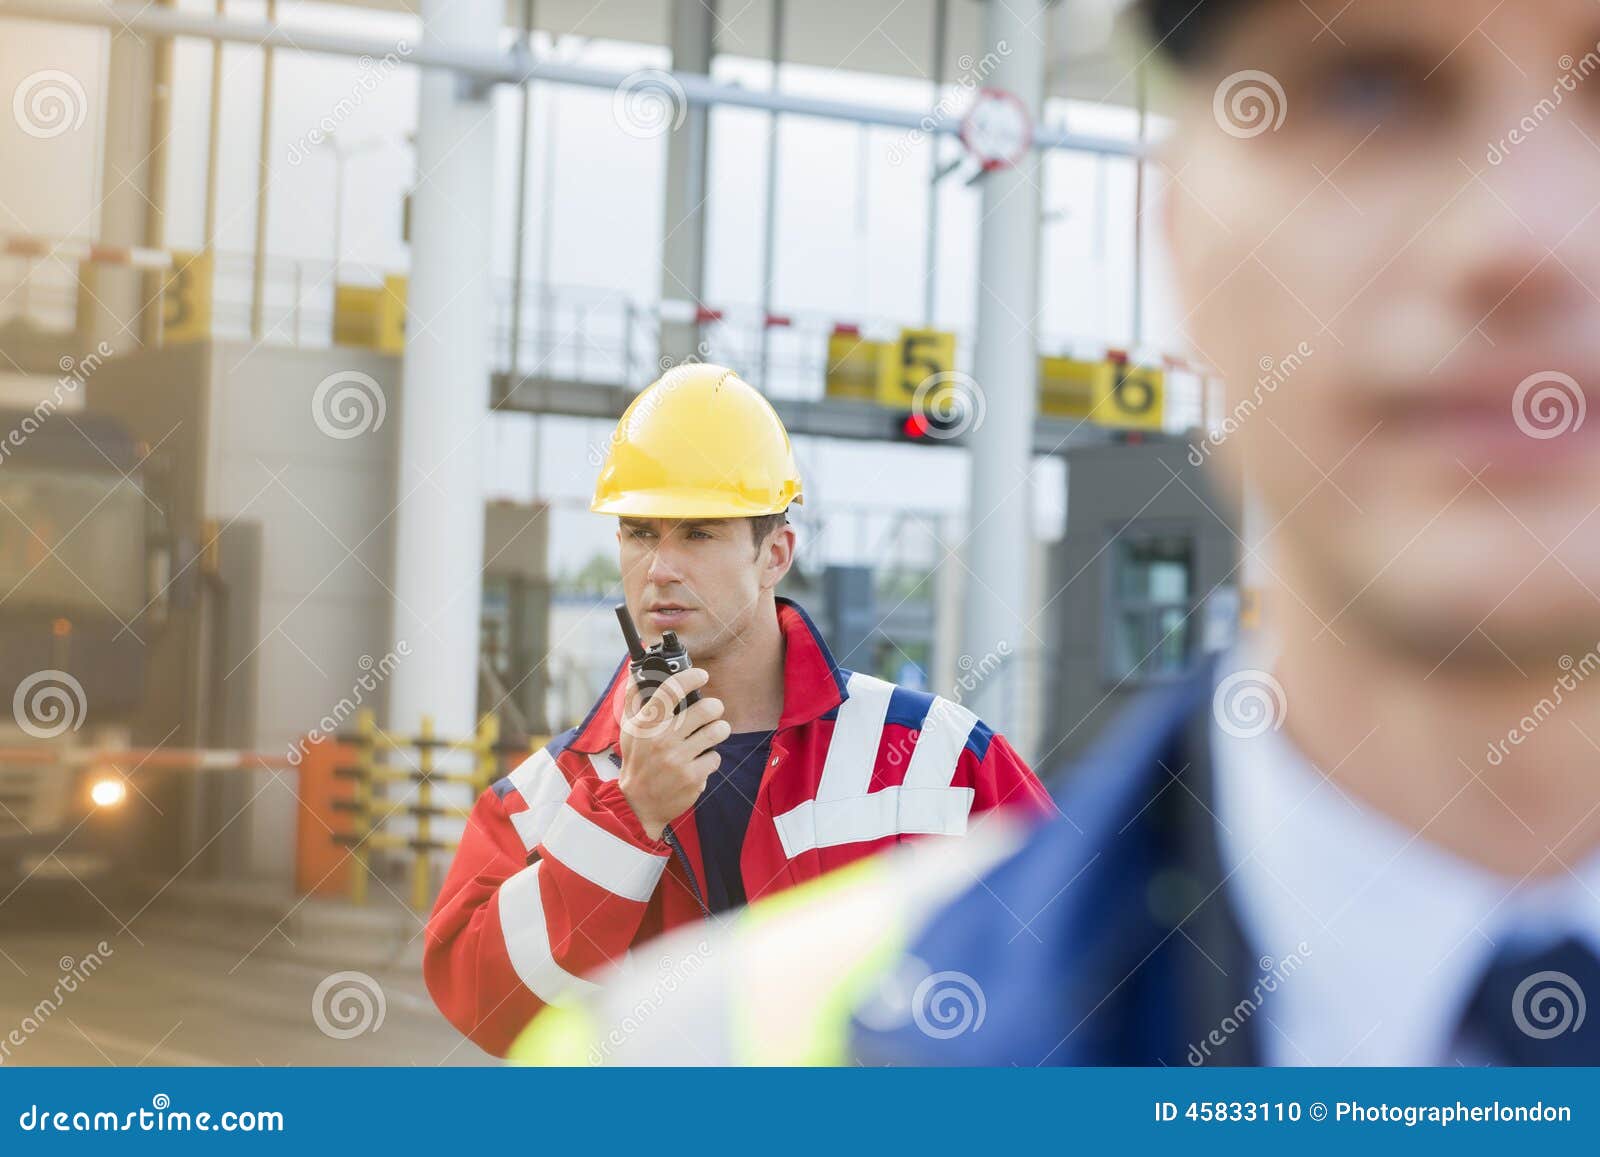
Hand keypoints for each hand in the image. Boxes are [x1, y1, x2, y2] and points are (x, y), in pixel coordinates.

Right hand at [616, 667, 727, 840]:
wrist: (638, 803)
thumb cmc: (636, 759)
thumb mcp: (629, 728)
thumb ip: (634, 698)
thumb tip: (636, 670)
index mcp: (646, 723)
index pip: (671, 689)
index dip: (691, 677)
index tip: (701, 675)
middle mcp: (662, 739)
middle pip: (706, 709)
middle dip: (715, 706)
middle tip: (712, 710)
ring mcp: (678, 759)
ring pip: (717, 731)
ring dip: (719, 729)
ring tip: (713, 731)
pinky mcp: (692, 778)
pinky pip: (716, 757)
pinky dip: (711, 757)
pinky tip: (700, 760)